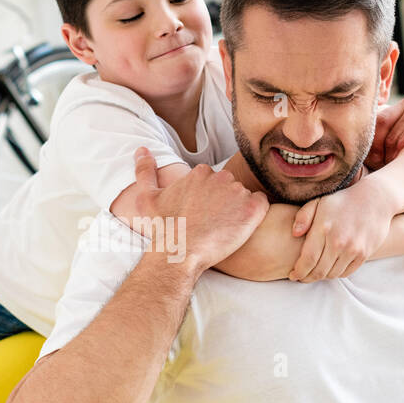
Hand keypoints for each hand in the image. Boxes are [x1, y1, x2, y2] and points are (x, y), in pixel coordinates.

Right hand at [130, 146, 268, 272]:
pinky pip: (261, 205)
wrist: (179, 252)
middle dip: (223, 202)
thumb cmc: (164, 229)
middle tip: (212, 223)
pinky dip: (254, 215)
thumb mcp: (147, 198)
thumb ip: (145, 171)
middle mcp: (221, 177)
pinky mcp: (253, 209)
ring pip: (244, 196)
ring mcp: (238, 192)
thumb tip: (141, 149)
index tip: (201, 214)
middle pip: (229, 187)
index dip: (207, 199)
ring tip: (223, 228)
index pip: (212, 181)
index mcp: (200, 172)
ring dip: (237, 210)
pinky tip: (240, 227)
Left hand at [288, 176, 393, 280]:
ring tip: (315, 273)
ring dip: (322, 277)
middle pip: (319, 271)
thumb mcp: (319, 202)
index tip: (293, 275)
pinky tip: (330, 269)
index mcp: (324, 229)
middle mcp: (339, 241)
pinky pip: (347, 272)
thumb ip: (303, 216)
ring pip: (333, 274)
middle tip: (302, 278)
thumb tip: (294, 234)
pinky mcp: (364, 254)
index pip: (308, 260)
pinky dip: (337, 273)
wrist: (375, 198)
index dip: (299, 272)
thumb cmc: (342, 200)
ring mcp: (353, 249)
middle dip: (307, 277)